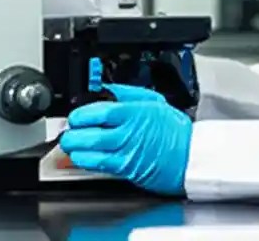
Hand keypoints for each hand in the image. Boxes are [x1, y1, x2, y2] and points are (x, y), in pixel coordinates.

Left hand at [59, 87, 191, 195]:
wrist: (189, 155)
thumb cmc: (173, 129)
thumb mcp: (153, 101)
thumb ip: (126, 94)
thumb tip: (105, 89)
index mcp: (134, 112)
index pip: (99, 111)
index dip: (81, 114)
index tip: (76, 115)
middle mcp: (127, 132)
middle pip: (89, 132)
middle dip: (72, 132)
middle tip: (69, 130)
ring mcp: (125, 151)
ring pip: (89, 150)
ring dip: (74, 147)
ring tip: (70, 144)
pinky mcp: (125, 169)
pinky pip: (98, 165)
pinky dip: (84, 161)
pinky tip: (81, 157)